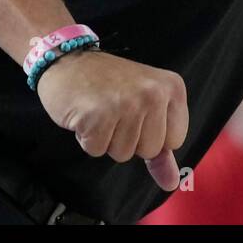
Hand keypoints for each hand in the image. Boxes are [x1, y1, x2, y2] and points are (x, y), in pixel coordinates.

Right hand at [35, 50, 187, 190]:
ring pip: (123, 154)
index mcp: (172, 87)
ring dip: (106, 139)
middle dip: (129, 139)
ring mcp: (126, 104)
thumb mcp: (145, 105)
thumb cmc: (108, 84)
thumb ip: (162, 147)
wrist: (68, 59)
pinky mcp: (97, 116)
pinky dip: (87, 138)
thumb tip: (172, 183)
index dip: (151, 134)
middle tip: (115, 110)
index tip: (137, 111)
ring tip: (100, 111)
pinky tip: (85, 114)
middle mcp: (154, 93)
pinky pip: (96, 150)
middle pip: (149, 150)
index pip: (175, 140)